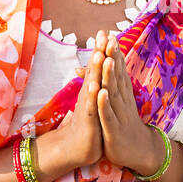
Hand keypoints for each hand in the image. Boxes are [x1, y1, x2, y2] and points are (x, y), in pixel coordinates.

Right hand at [48, 36, 103, 169]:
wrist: (76, 149)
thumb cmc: (86, 125)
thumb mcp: (91, 103)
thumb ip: (90, 86)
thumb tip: (90, 72)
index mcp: (92, 90)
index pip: (97, 67)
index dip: (101, 50)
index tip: (106, 32)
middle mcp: (88, 96)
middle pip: (94, 71)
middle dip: (98, 52)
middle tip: (102, 34)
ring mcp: (88, 107)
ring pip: (92, 86)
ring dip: (95, 70)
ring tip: (99, 54)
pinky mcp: (88, 121)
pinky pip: (91, 107)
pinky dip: (93, 96)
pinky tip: (95, 86)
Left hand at [95, 31, 164, 174]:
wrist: (141, 151)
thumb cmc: (124, 124)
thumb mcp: (115, 103)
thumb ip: (107, 84)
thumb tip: (93, 66)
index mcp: (122, 94)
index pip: (118, 70)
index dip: (114, 52)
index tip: (109, 34)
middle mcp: (122, 101)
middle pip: (117, 76)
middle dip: (113, 57)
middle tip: (110, 38)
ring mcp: (119, 115)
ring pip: (113, 92)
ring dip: (110, 75)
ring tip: (107, 58)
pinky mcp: (114, 130)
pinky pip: (108, 115)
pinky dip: (104, 104)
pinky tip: (101, 93)